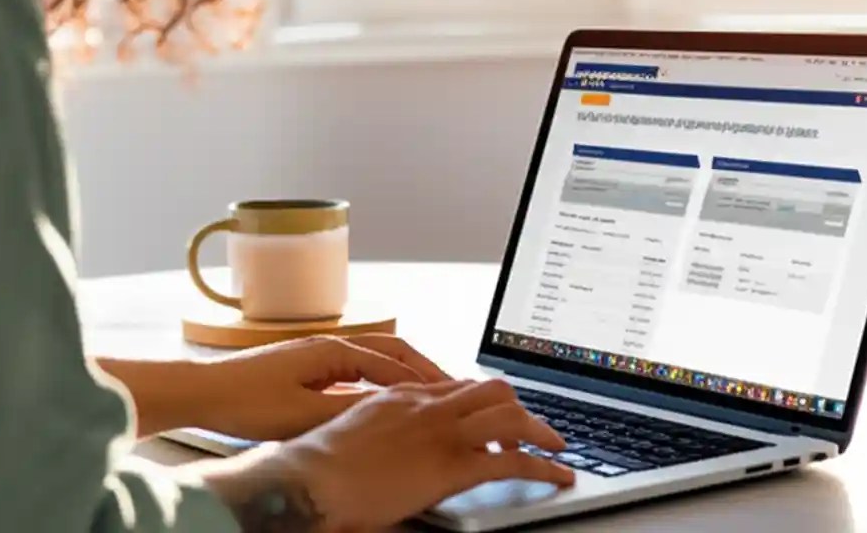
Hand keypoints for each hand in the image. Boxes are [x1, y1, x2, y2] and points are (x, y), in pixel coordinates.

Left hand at [191, 334, 449, 440]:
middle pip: (391, 350)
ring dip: (403, 371)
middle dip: (423, 367)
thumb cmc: (245, 401)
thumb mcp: (302, 414)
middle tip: (452, 386)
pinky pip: (357, 367)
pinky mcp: (307, 367)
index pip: (393, 364)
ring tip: (427, 389)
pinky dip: (380, 378)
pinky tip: (384, 397)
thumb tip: (388, 411)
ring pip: (375, 357)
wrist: (202, 392)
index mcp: (333, 350)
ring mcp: (318, 353)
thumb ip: (348, 411)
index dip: (424, 380)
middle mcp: (330, 345)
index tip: (451, 394)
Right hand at [200, 380, 575, 531]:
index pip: (460, 386)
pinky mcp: (453, 466)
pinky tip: (558, 476)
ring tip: (557, 448)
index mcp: (404, 395)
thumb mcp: (354, 433)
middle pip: (493, 390)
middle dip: (521, 407)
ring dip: (541, 432)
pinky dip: (544, 467)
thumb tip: (391, 446)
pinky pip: (513, 461)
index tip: (499, 414)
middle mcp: (429, 405)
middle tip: (534, 429)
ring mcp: (444, 433)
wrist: (308, 480)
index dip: (486, 401)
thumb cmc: (317, 467)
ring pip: (512, 416)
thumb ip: (382, 429)